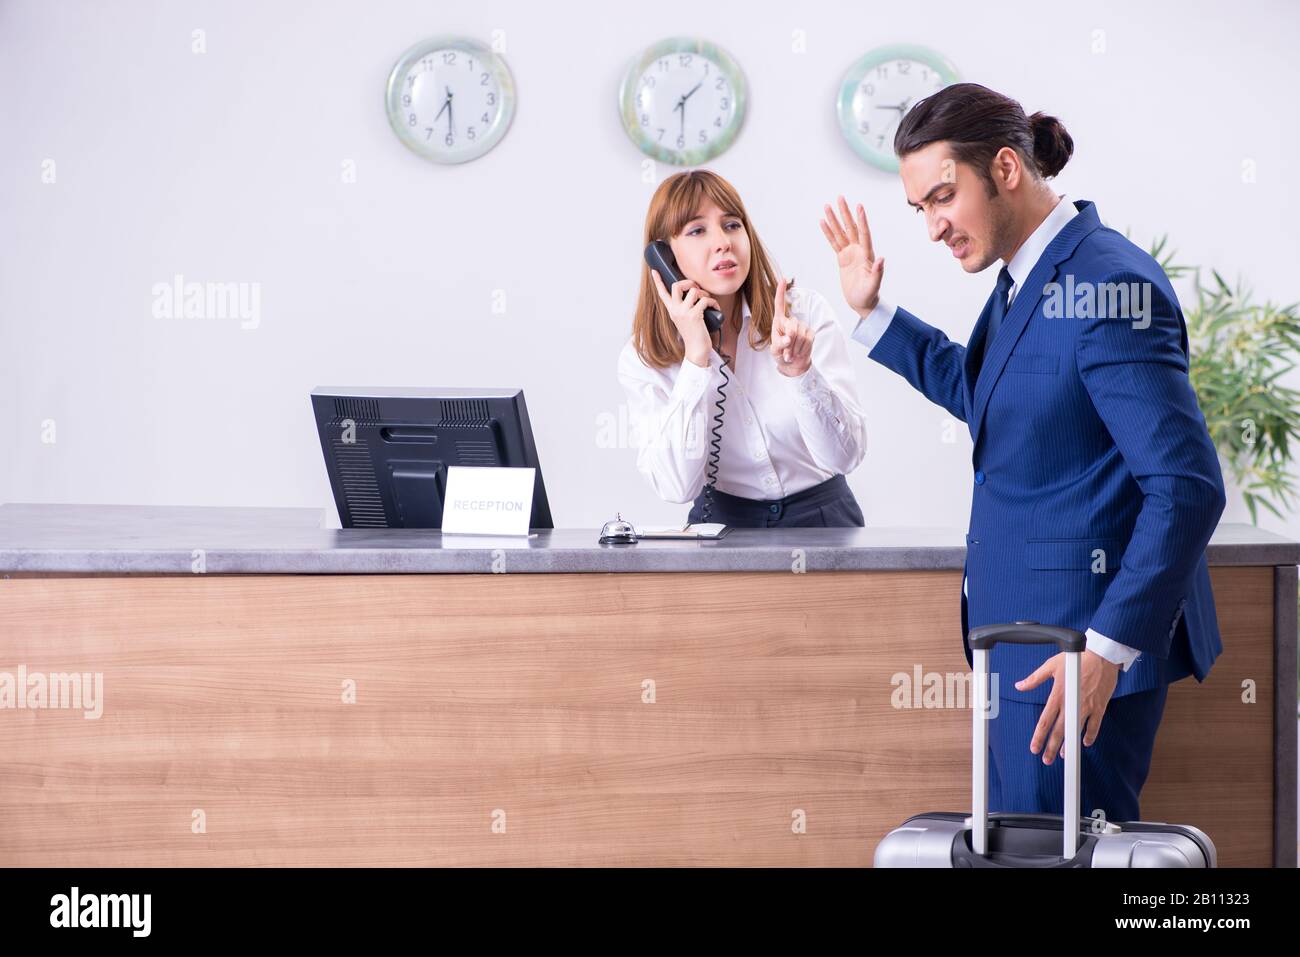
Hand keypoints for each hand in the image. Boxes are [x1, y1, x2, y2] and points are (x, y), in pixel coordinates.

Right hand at [649, 268, 719, 366]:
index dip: (658, 281)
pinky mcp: (694, 315)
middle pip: (676, 285)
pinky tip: (715, 308)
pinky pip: (705, 299)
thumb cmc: (694, 334)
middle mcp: (675, 310)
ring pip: (694, 291)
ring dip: (704, 293)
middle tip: (696, 289)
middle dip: (689, 282)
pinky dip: (713, 302)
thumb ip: (685, 306)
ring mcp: (684, 312)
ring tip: (707, 300)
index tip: (654, 271)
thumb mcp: (685, 318)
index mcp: (672, 310)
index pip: (662, 293)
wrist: (696, 349)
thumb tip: (694, 291)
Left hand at [769, 277, 812, 376]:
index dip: (781, 292)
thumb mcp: (775, 350)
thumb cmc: (781, 353)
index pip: (780, 304)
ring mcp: (802, 326)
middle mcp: (791, 321)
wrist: (793, 364)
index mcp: (779, 321)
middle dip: (789, 341)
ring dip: (795, 348)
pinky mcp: (810, 333)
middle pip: (792, 326)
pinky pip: (808, 340)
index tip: (783, 279)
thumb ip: (779, 344)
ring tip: (791, 354)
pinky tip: (798, 353)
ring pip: (800, 335)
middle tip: (786, 353)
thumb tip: (789, 339)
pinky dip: (802, 349)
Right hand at [820, 195, 884, 316]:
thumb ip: (878, 272)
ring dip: (834, 219)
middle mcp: (859, 250)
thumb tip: (882, 259)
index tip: (859, 206)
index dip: (861, 220)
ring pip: (841, 233)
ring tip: (827, 206)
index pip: (864, 234)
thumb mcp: (873, 285)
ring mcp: (850, 253)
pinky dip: (828, 233)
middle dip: (845, 213)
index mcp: (867, 255)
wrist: (862, 302)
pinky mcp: (842, 258)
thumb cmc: (869, 295)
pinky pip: (834, 243)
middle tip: (840, 198)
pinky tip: (823, 222)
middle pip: (850, 228)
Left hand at [1016, 651, 1120, 763]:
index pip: (1045, 720)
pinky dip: (1090, 736)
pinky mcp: (1099, 707)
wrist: (1102, 656)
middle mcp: (1071, 704)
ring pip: (1075, 731)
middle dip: (1052, 747)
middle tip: (1046, 760)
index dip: (1039, 736)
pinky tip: (1084, 743)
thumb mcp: (1051, 666)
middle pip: (1059, 731)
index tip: (1034, 748)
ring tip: (1064, 756)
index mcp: (1057, 695)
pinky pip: (1094, 726)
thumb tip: (1019, 686)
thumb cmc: (1076, 658)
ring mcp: (1086, 707)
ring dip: (1069, 745)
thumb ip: (1034, 678)